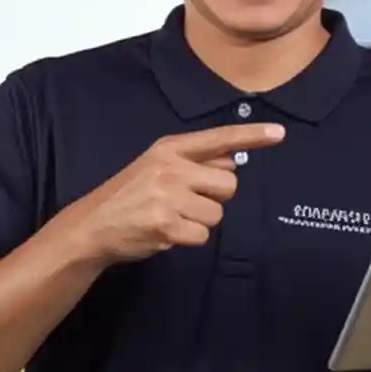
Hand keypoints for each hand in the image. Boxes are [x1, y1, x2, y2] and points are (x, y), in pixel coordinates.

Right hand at [61, 123, 284, 264]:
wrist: (91, 226)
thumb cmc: (130, 195)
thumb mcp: (157, 165)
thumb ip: (195, 161)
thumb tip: (234, 158)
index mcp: (170, 148)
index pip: (219, 139)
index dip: (251, 136)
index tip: (279, 133)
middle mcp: (171, 167)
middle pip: (228, 183)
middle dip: (214, 197)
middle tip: (184, 201)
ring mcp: (168, 195)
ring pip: (217, 213)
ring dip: (199, 221)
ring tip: (171, 217)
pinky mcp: (166, 224)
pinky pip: (202, 234)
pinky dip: (188, 238)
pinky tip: (165, 231)